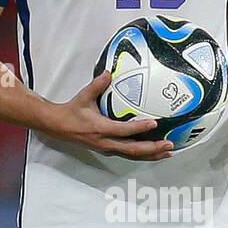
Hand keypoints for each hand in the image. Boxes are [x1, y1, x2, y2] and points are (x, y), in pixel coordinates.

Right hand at [45, 72, 174, 160]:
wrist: (58, 127)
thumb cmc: (72, 112)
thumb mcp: (83, 96)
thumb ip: (97, 84)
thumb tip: (109, 72)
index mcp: (101, 129)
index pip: (124, 130)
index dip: (140, 128)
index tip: (154, 123)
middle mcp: (106, 143)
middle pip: (133, 150)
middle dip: (152, 148)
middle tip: (169, 144)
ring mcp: (107, 149)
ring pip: (132, 155)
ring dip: (151, 155)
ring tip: (168, 152)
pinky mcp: (109, 150)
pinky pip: (128, 154)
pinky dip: (143, 155)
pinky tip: (154, 152)